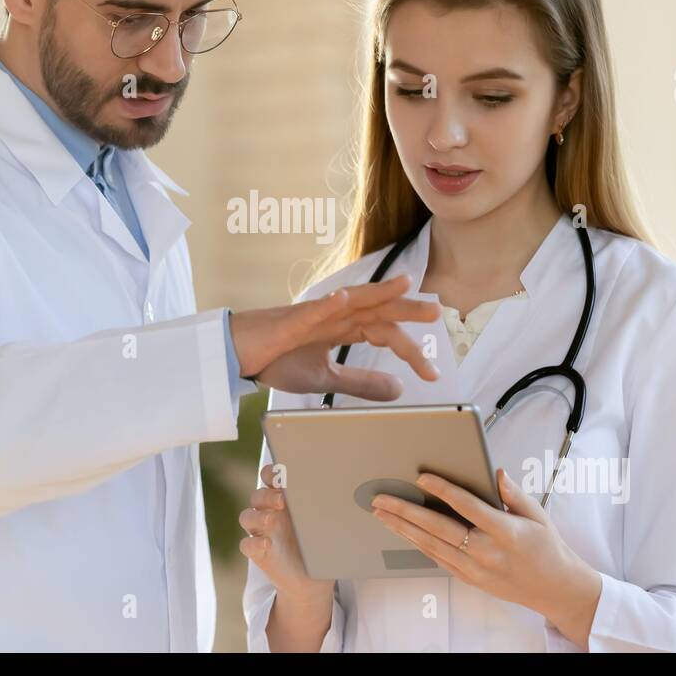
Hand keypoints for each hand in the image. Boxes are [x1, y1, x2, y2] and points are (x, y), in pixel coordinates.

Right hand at [230, 274, 441, 400]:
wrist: (238, 354)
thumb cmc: (276, 360)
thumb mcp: (326, 379)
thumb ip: (361, 383)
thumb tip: (399, 389)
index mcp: (342, 329)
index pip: (384, 333)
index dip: (410, 350)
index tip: (432, 373)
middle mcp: (334, 316)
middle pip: (377, 310)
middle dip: (407, 310)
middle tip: (437, 313)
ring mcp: (314, 315)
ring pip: (353, 300)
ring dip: (379, 293)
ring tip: (405, 286)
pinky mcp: (292, 320)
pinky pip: (313, 309)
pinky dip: (329, 303)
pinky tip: (346, 297)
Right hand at [238, 464, 333, 603]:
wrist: (314, 581)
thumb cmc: (321, 546)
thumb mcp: (327, 524)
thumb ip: (328, 508)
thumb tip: (351, 494)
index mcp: (285, 500)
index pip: (269, 478)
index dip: (271, 473)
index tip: (282, 474)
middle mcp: (270, 513)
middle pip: (257, 495)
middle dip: (267, 494)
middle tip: (283, 499)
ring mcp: (262, 533)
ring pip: (247, 516)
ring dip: (257, 515)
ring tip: (272, 519)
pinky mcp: (258, 553)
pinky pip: (246, 545)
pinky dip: (253, 543)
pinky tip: (267, 545)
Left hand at [370, 467, 603, 648]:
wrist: (555, 589)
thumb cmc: (546, 547)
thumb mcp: (537, 515)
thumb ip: (514, 493)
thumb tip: (495, 472)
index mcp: (505, 531)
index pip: (466, 506)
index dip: (442, 489)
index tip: (420, 477)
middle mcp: (486, 552)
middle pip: (438, 527)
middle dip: (406, 511)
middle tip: (381, 499)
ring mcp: (476, 569)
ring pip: (431, 545)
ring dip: (403, 529)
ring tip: (381, 514)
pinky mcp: (470, 579)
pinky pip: (438, 559)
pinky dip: (418, 544)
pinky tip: (403, 532)